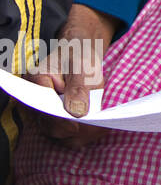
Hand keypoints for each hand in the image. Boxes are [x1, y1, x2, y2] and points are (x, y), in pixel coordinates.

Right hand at [26, 3, 117, 147]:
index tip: (88, 124)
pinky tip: (99, 127)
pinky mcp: (54, 117)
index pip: (47, 110)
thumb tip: (77, 113)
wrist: (78, 50)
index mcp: (36, 81)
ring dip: (81, 134)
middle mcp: (34, 100)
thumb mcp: (82, 64)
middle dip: (78, 131)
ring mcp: (43, 111)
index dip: (67, 122)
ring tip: (103, 127)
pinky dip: (82, 132)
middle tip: (102, 127)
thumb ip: (78, 87)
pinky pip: (66, 132)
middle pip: (52, 127)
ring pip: (59, 134)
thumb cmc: (79, 53)